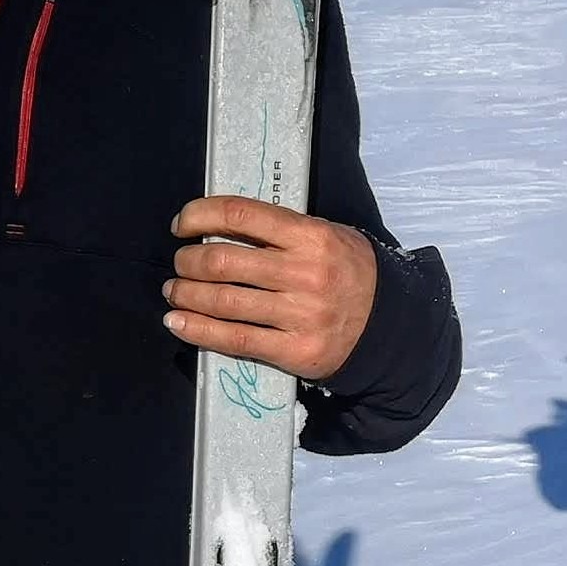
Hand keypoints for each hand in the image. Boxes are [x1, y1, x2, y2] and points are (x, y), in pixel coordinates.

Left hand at [163, 197, 377, 382]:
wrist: (391, 326)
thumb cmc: (350, 273)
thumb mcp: (326, 236)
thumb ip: (279, 230)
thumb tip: (218, 227)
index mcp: (311, 236)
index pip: (241, 214)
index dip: (200, 215)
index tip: (181, 224)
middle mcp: (305, 273)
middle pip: (222, 261)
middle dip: (187, 262)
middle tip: (179, 264)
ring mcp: (300, 314)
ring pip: (223, 301)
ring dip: (186, 295)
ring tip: (174, 292)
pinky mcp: (295, 350)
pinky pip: (236, 340)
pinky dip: (198, 330)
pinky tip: (179, 323)